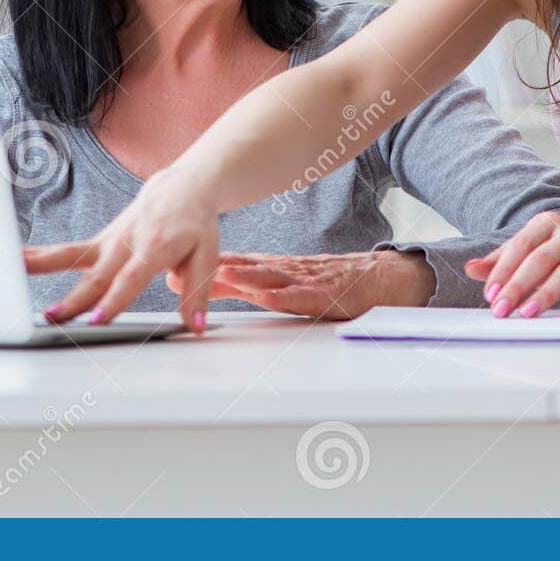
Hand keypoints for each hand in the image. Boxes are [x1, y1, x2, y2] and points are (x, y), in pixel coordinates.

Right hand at [22, 168, 216, 333]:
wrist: (182, 187)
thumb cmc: (195, 223)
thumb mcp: (207, 257)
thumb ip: (196, 294)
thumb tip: (195, 328)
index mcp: (153, 247)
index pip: (130, 278)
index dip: (113, 300)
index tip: (97, 320)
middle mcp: (125, 243)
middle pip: (96, 275)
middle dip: (74, 298)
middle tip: (54, 318)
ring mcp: (108, 241)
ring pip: (72, 255)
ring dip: (44, 266)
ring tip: (16, 273)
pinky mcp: (98, 242)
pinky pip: (67, 250)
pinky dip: (40, 253)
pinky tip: (15, 259)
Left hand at [167, 250, 434, 320]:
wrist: (386, 277)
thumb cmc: (335, 280)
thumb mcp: (286, 282)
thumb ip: (248, 284)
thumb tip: (206, 284)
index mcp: (278, 268)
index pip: (237, 264)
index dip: (204, 265)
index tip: (172, 265)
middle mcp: (290, 271)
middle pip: (248, 269)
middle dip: (214, 270)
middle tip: (182, 272)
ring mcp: (311, 281)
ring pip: (274, 279)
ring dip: (246, 276)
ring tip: (220, 274)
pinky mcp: (334, 295)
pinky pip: (309, 296)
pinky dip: (289, 295)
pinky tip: (273, 296)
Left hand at [462, 212, 559, 316]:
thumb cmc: (559, 261)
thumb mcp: (528, 257)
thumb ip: (499, 262)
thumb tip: (469, 268)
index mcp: (546, 225)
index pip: (520, 246)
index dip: (503, 270)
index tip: (490, 294)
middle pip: (540, 259)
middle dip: (518, 286)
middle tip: (502, 310)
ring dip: (545, 293)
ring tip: (527, 313)